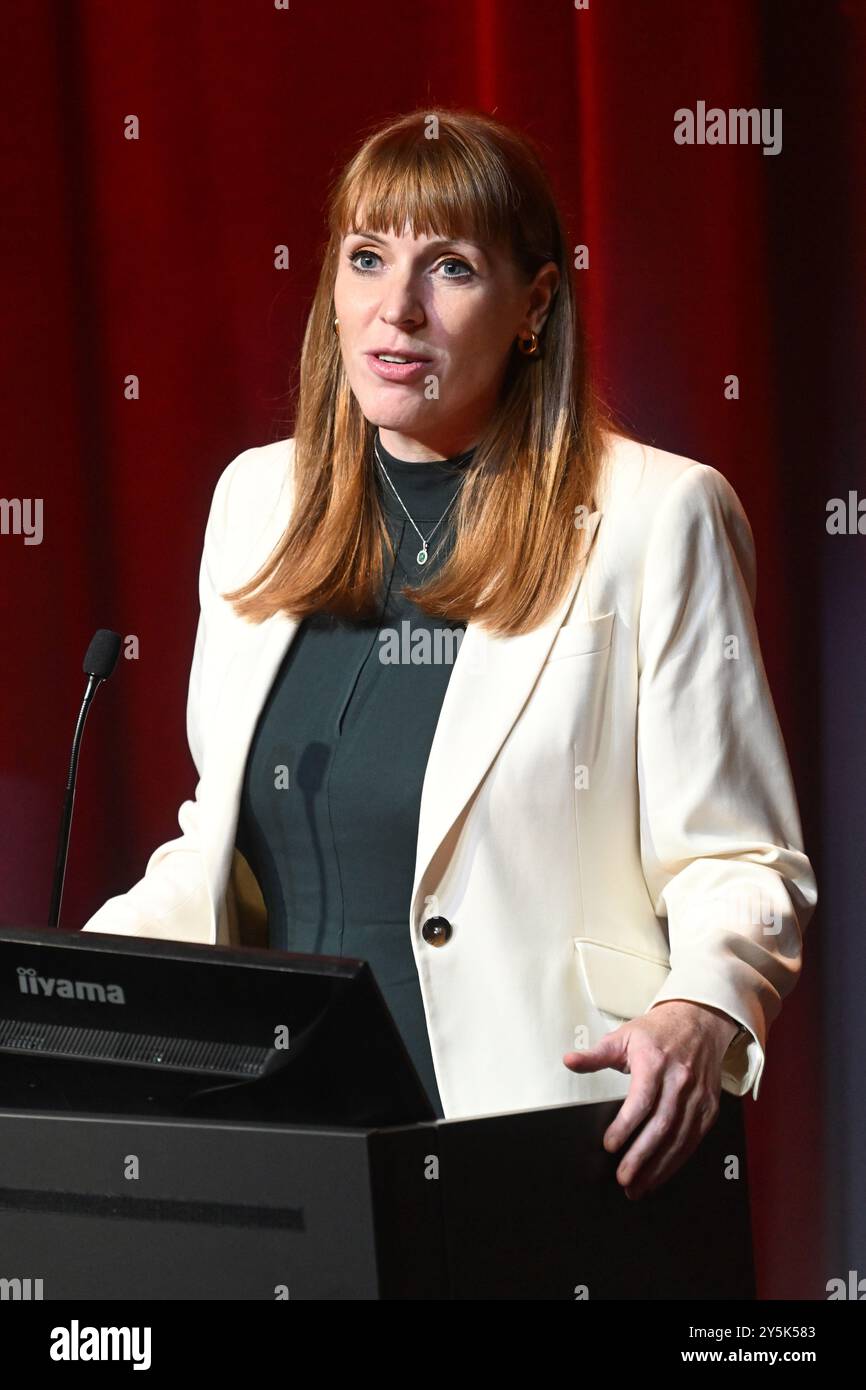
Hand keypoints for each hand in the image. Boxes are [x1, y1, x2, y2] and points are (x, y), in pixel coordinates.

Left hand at [562, 999, 739, 1199]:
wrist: (700, 1022)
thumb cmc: (658, 1031)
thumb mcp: (624, 1036)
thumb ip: (596, 1054)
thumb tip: (569, 1061)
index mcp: (655, 1062)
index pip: (641, 1100)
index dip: (625, 1125)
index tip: (609, 1145)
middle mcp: (680, 1080)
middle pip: (661, 1125)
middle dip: (641, 1156)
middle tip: (623, 1178)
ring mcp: (698, 1096)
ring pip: (679, 1138)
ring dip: (659, 1167)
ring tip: (638, 1185)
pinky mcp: (709, 1108)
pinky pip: (693, 1140)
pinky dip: (676, 1161)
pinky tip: (660, 1174)